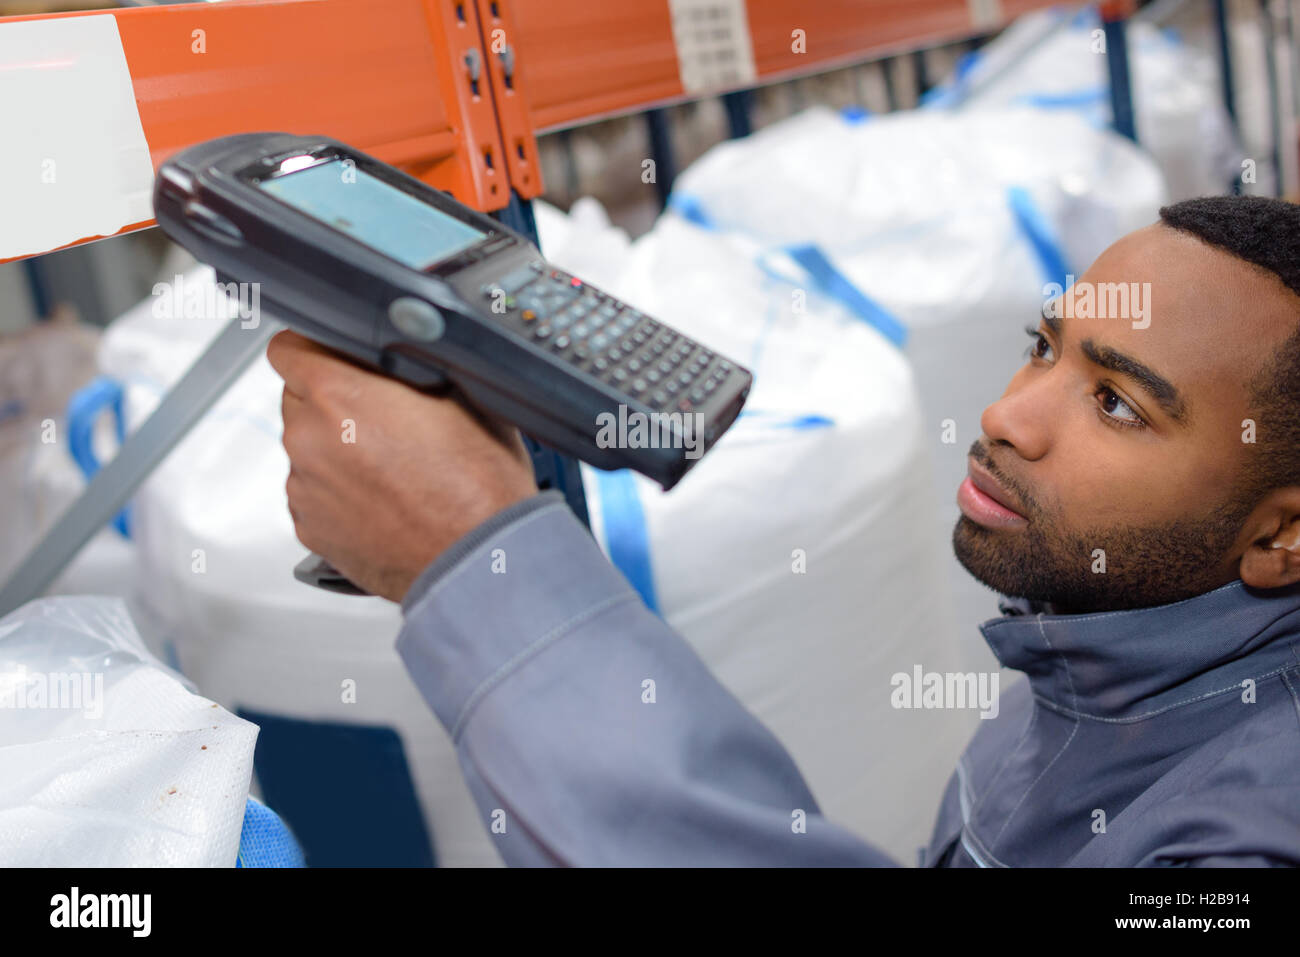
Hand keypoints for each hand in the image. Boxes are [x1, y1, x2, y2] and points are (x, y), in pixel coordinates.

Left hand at [266, 330, 537, 601]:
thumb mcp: (462, 393)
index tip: (337, 358)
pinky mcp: (310, 528)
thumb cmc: (478, 486)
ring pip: (308, 448)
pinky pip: (315, 493)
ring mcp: (305, 487)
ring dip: (338, 450)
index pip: (289, 346)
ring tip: (392, 468)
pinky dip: (340, 492)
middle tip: (385, 419)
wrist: (479, 560)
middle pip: (299, 398)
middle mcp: (309, 438)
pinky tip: (384, 499)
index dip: (317, 348)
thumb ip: (412, 362)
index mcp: (337, 394)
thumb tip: (402, 348)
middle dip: (334, 402)